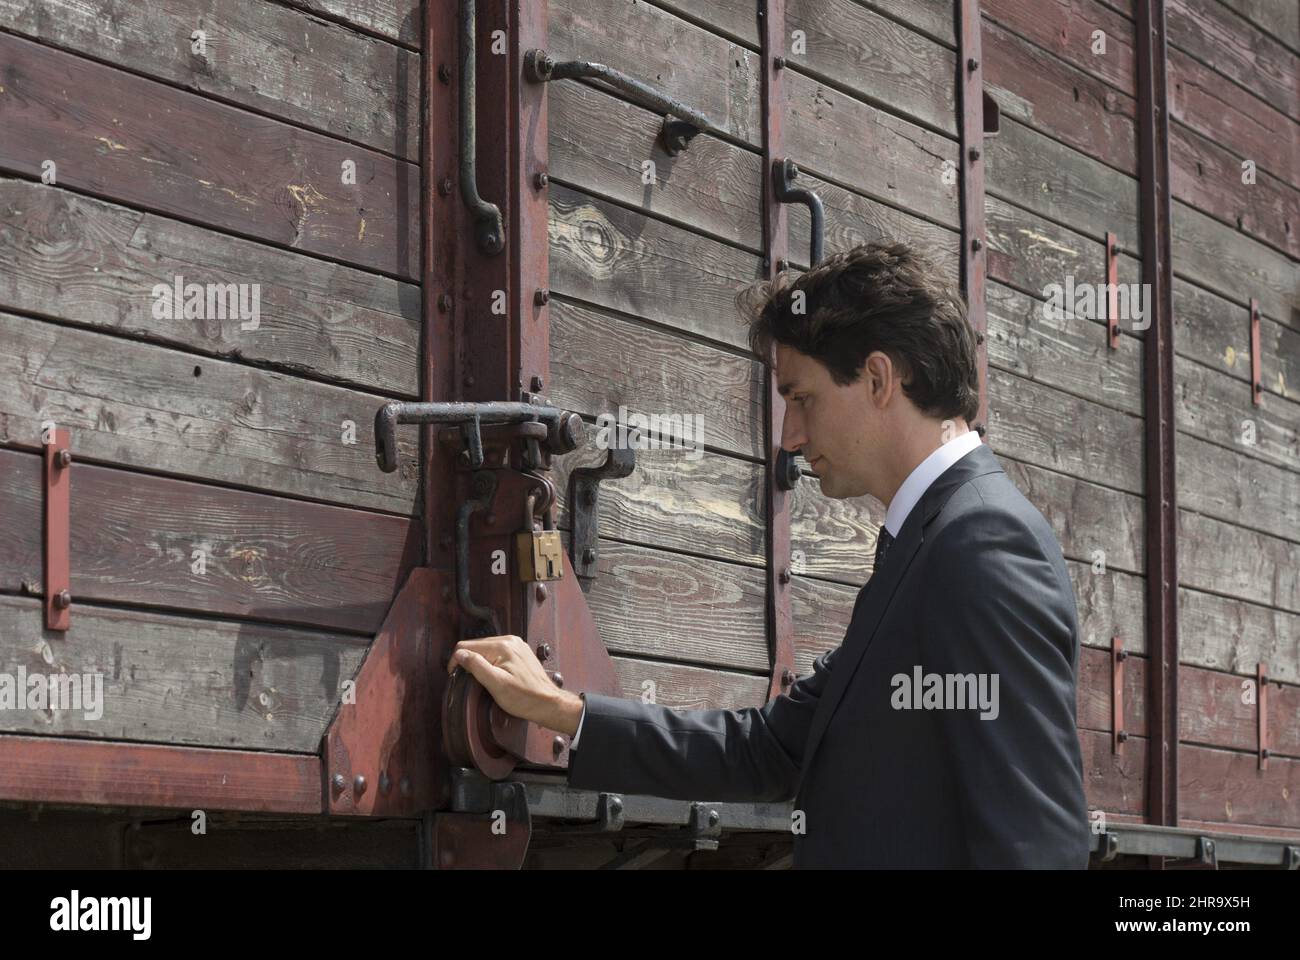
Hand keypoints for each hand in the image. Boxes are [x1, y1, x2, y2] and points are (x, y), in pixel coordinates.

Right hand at [447, 635, 583, 734]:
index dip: (456, 661)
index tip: (453, 675)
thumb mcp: (496, 684)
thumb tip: (459, 654)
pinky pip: (497, 651)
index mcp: (502, 646)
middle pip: (476, 645)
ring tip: (479, 678)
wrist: (547, 703)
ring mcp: (516, 644)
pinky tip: (492, 673)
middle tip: (466, 680)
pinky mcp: (520, 651)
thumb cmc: (524, 697)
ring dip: (479, 660)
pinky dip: (491, 660)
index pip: (466, 646)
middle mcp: (509, 640)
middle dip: (468, 660)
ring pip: (486, 648)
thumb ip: (477, 666)